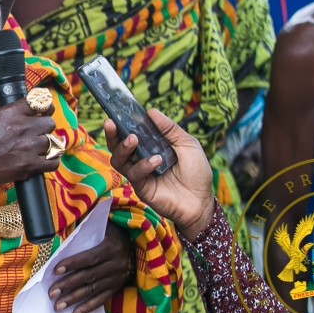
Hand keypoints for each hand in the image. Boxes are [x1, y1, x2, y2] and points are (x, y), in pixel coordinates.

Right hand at [0, 96, 58, 193]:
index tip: (44, 108)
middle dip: (44, 125)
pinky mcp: (28, 167)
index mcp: (11, 113)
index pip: (39, 101)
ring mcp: (27, 148)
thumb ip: (4, 111)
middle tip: (38, 130)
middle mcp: (22, 128)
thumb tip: (17, 111)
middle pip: (50, 122)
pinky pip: (53, 163)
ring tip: (39, 147)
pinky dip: (51, 161)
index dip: (44, 105)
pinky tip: (45, 160)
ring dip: (46, 144)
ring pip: (53, 142)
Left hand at [48, 221, 131, 312]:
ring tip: (58, 306)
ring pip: (93, 290)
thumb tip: (60, 233)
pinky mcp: (117, 287)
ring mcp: (117, 278)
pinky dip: (88, 308)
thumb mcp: (102, 226)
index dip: (72, 264)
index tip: (55, 271)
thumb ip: (83, 230)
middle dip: (68, 285)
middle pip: (89, 276)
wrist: (134, 243)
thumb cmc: (111, 232)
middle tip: (52, 293)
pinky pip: (101, 300)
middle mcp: (116, 264)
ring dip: (74, 299)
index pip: (89, 258)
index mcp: (111, 247)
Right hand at [103, 109, 213, 237]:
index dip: (122, 123)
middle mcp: (140, 159)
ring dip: (123, 148)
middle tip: (111, 123)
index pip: (130, 133)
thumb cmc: (196, 173)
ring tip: (133, 139)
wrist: (202, 201)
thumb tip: (151, 111)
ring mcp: (140, 174)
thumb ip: (170, 129)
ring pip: (119, 160)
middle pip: (117, 146)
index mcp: (150, 147)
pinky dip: (143, 165)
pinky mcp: (141, 188)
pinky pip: (134, 174)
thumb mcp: (187, 144)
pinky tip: (156, 161)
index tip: (116, 112)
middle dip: (112, 134)